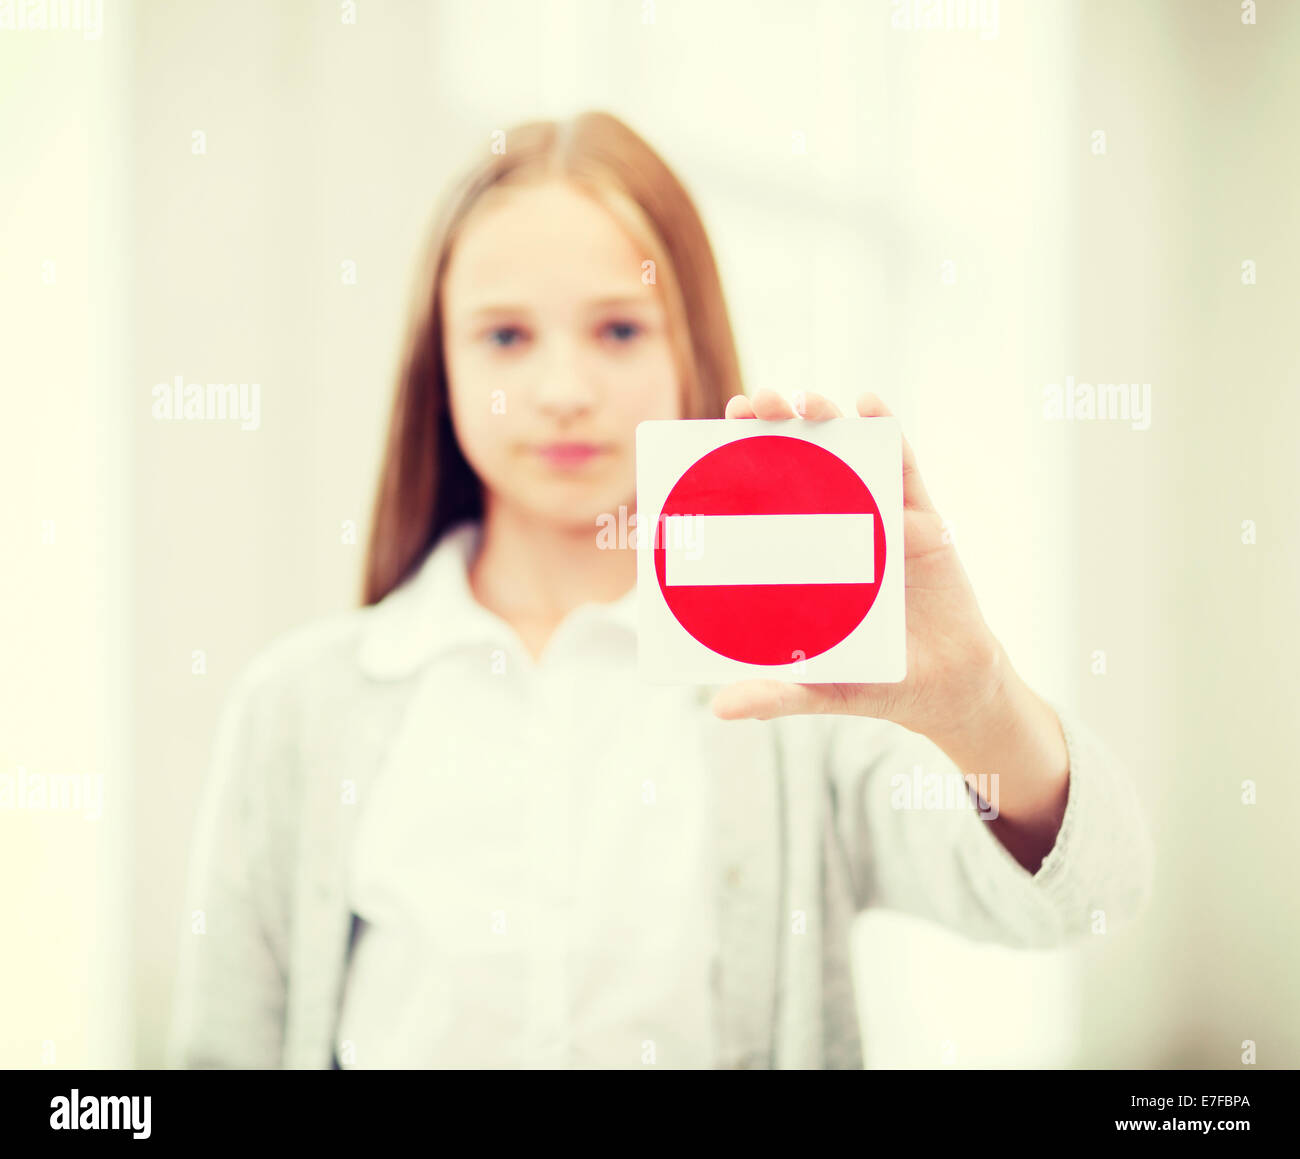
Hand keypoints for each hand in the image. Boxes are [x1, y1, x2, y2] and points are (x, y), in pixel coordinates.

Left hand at [710, 388, 1004, 740]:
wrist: (944, 688)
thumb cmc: (874, 678)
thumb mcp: (817, 689)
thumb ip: (773, 694)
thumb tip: (719, 708)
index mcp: (801, 556)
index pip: (762, 497)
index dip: (737, 462)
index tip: (709, 436)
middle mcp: (835, 526)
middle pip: (799, 460)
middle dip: (775, 424)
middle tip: (753, 404)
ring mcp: (879, 517)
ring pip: (848, 453)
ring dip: (826, 416)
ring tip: (806, 399)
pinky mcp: (922, 521)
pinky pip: (905, 468)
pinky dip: (889, 432)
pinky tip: (870, 404)